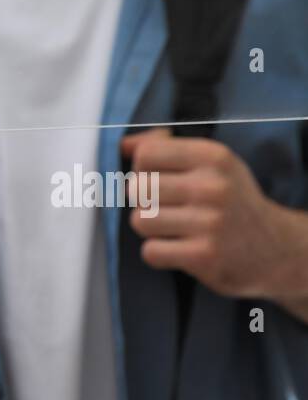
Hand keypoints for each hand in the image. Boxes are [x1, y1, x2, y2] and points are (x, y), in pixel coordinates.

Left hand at [122, 129, 307, 303]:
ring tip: (177, 229)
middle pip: (136, 188)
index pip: (146, 154)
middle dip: (144, 201)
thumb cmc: (232, 202)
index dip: (143, 170)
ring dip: (151, 229)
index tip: (160, 179)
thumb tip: (124, 144)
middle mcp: (212, 186)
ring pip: (139, 221)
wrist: (275, 248)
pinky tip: (180, 248)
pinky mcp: (203, 255)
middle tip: (170, 208)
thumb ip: (167, 148)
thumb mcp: (212, 164)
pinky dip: (159, 253)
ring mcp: (209, 222)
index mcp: (213, 157)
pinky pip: (150, 251)